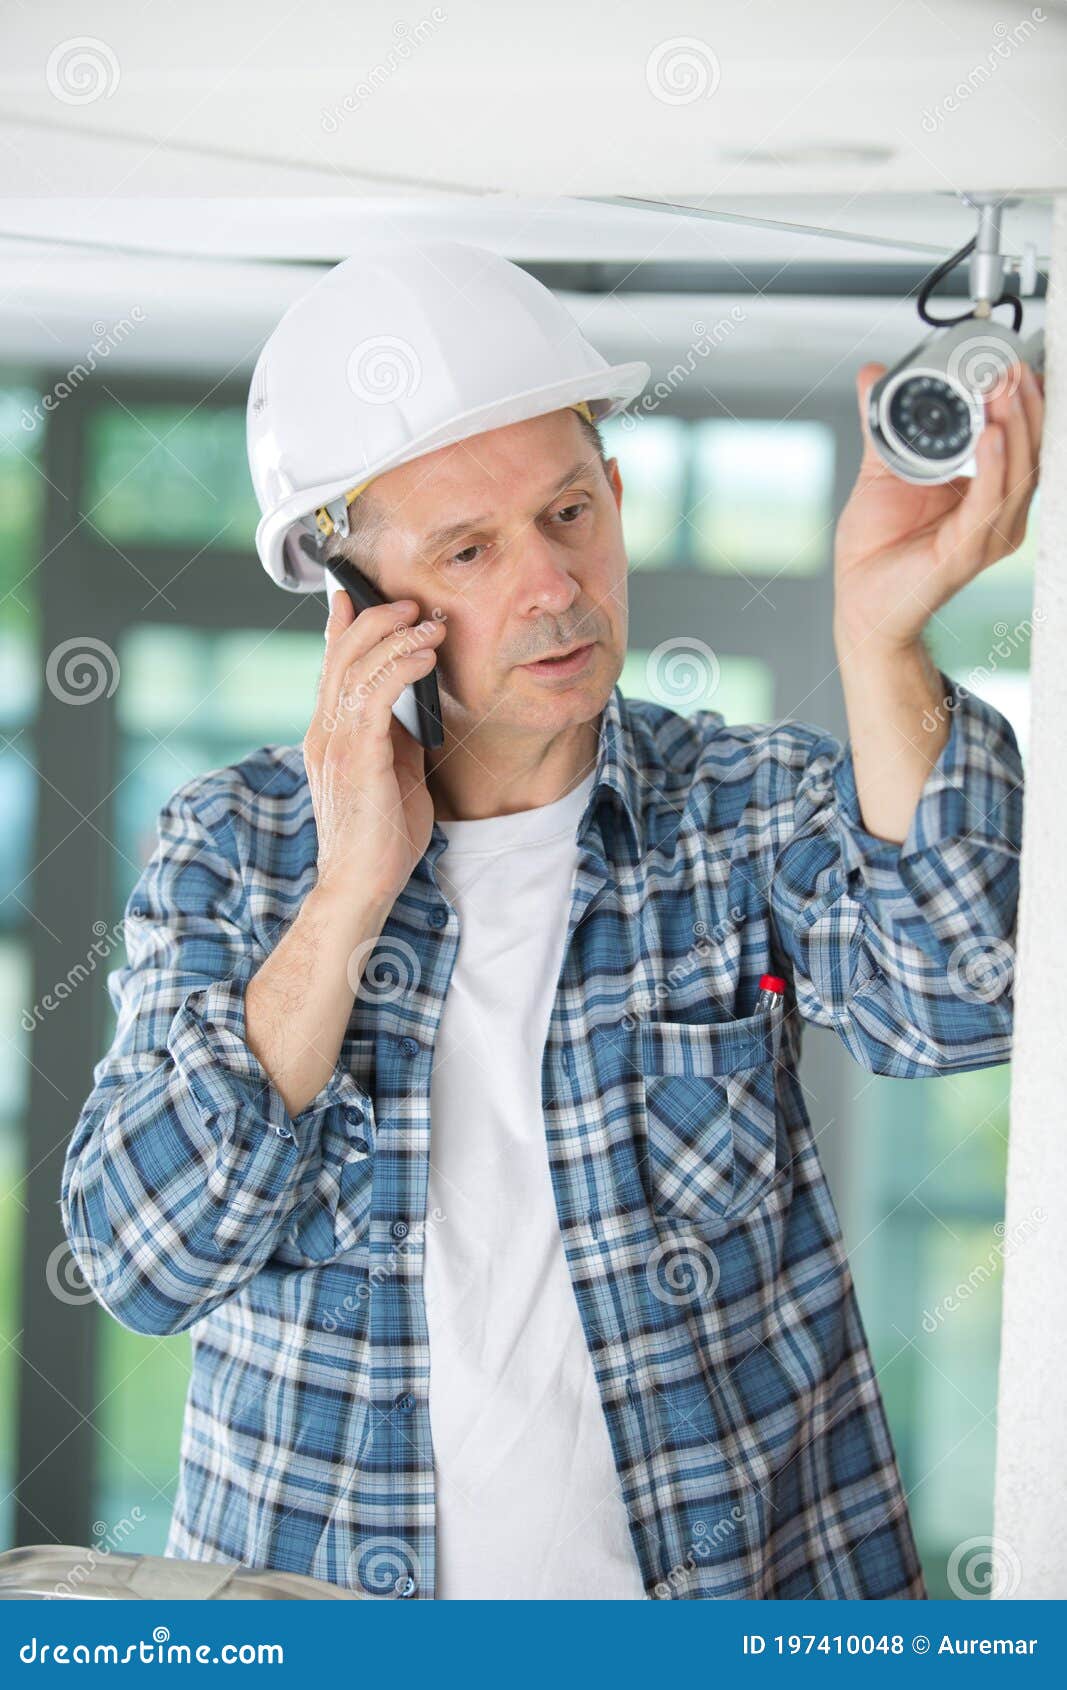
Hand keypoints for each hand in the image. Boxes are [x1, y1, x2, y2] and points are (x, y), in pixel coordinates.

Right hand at [302, 592, 444, 909]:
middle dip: (377, 619)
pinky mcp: (355, 755)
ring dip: (398, 637)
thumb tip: (413, 705)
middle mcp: (324, 732)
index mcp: (329, 736)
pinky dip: (402, 665)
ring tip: (430, 625)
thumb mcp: (392, 774)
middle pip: (342, 655)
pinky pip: (375, 693)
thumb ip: (394, 738)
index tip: (354, 596)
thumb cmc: (381, 838)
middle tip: (411, 605)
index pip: (331, 668)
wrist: (362, 884)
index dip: (341, 627)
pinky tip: (426, 657)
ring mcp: (335, 742)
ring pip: (358, 665)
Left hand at [833, 354, 1043, 658]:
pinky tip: (990, 435)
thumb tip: (872, 374)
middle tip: (1010, 369)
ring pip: (1015, 474)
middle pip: (1025, 452)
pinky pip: (988, 504)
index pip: (1017, 441)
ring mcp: (986, 535)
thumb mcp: (881, 471)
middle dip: (1023, 406)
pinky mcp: (967, 552)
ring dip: (1013, 428)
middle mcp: (996, 513)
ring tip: (1005, 390)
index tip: (1010, 364)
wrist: (859, 603)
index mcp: (985, 492)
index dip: (1021, 403)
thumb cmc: (877, 548)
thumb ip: (880, 423)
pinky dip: (992, 467)